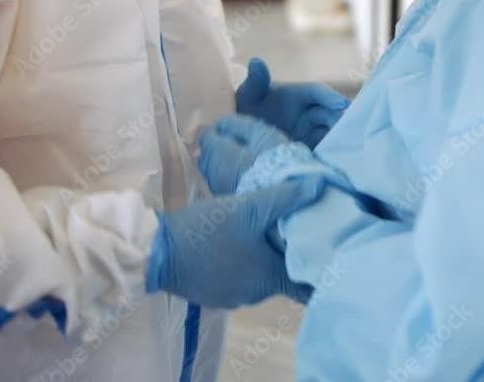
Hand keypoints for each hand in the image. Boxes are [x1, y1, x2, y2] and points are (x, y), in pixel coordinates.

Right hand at [146, 178, 322, 307]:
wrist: (156, 250)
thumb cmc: (207, 229)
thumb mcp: (248, 206)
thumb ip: (285, 196)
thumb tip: (319, 184)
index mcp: (269, 278)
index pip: (306, 286)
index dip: (318, 272)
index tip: (327, 258)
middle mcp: (255, 295)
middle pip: (281, 277)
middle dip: (287, 259)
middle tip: (295, 234)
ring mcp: (231, 298)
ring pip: (257, 277)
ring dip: (261, 261)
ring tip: (264, 236)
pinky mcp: (211, 294)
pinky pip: (236, 279)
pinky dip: (240, 265)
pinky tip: (235, 245)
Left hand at [199, 114, 290, 195]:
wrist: (288, 199)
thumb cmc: (275, 161)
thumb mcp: (261, 134)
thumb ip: (239, 125)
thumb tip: (222, 123)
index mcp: (219, 153)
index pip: (205, 135)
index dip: (217, 128)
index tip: (232, 129)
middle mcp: (213, 172)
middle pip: (205, 154)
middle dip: (217, 146)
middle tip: (238, 143)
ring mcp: (219, 189)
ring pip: (211, 170)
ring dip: (221, 162)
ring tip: (242, 160)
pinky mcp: (229, 201)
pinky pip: (219, 183)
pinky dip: (227, 175)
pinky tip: (244, 175)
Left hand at [236, 58, 349, 148]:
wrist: (244, 138)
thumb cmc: (248, 109)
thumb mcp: (249, 96)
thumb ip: (255, 82)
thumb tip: (255, 61)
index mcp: (301, 95)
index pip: (319, 93)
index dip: (331, 97)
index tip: (342, 103)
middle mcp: (311, 112)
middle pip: (332, 115)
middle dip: (338, 123)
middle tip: (344, 132)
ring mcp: (314, 132)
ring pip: (332, 134)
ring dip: (337, 141)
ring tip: (341, 149)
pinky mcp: (313, 150)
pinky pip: (326, 152)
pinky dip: (330, 156)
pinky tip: (330, 163)